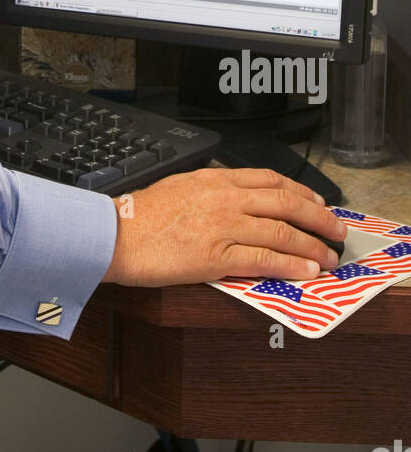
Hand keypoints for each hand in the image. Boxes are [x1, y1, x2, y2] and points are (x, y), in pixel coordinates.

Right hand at [100, 166, 346, 286]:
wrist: (116, 234)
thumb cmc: (140, 214)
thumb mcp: (179, 186)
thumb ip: (210, 190)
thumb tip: (235, 200)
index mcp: (214, 179)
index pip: (269, 179)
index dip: (300, 191)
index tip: (317, 202)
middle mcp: (223, 199)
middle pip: (285, 203)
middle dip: (318, 217)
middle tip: (335, 230)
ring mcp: (222, 227)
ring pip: (281, 232)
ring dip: (311, 246)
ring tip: (327, 258)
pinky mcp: (216, 257)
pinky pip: (263, 260)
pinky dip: (290, 266)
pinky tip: (305, 272)